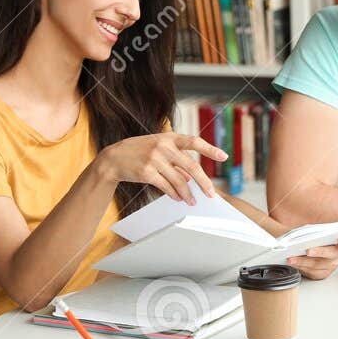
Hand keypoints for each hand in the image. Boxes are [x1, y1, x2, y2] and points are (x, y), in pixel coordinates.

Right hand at [99, 134, 226, 203]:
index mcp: (169, 137)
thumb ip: (175, 160)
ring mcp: (154, 159)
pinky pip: (166, 187)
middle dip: (203, 182)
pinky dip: (174, 194)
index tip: (224, 157)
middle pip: (191, 166)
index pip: (194, 141)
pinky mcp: (147, 172)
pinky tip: (178, 199)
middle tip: (211, 194)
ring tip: (192, 201)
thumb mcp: (158, 149)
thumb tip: (191, 177)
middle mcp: (163, 146)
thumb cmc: (139, 152)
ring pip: (179, 180)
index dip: (210, 149)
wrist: (114, 158)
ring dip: (188, 193)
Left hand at [287, 235, 337, 279]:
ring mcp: (331, 264)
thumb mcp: (310, 230)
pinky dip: (301, 267)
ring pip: (319, 264)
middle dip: (319, 252)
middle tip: (308, 251)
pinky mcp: (322, 273)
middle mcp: (337, 252)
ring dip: (303, 261)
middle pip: (332, 253)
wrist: (301, 247)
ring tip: (291, 257)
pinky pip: (312, 272)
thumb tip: (305, 234)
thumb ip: (311, 231)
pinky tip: (293, 263)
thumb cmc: (308, 237)